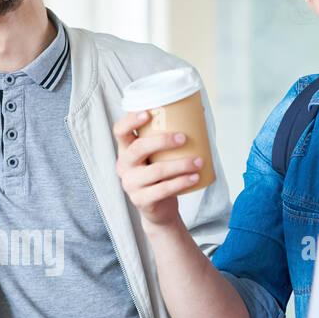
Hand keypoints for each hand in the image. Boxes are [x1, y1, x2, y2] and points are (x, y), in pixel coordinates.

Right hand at [112, 109, 201, 230]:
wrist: (159, 208)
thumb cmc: (161, 175)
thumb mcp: (159, 156)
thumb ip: (169, 135)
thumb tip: (197, 109)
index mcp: (126, 150)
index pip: (120, 131)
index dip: (130, 121)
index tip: (148, 113)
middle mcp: (124, 166)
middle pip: (137, 149)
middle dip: (162, 141)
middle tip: (183, 138)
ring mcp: (130, 184)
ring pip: (155, 171)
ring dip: (180, 164)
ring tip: (198, 161)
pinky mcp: (141, 200)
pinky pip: (162, 190)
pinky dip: (181, 182)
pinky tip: (194, 177)